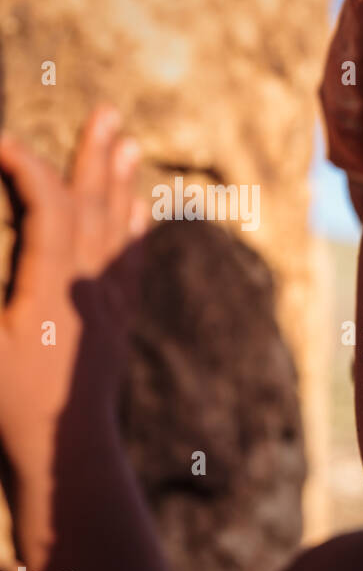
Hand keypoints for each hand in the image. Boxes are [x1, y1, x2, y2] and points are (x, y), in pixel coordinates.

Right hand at [0, 106, 145, 560]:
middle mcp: (89, 288)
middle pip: (95, 207)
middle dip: (96, 157)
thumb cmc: (7, 405)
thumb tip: (20, 235)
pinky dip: (132, 230)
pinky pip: (128, 264)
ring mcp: (107, 307)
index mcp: (51, 287)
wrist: (65, 457)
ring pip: (117, 231)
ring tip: (129, 143)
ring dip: (119, 183)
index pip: (46, 206)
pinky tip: (141, 212)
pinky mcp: (113, 326)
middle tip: (109, 112)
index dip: (24, 166)